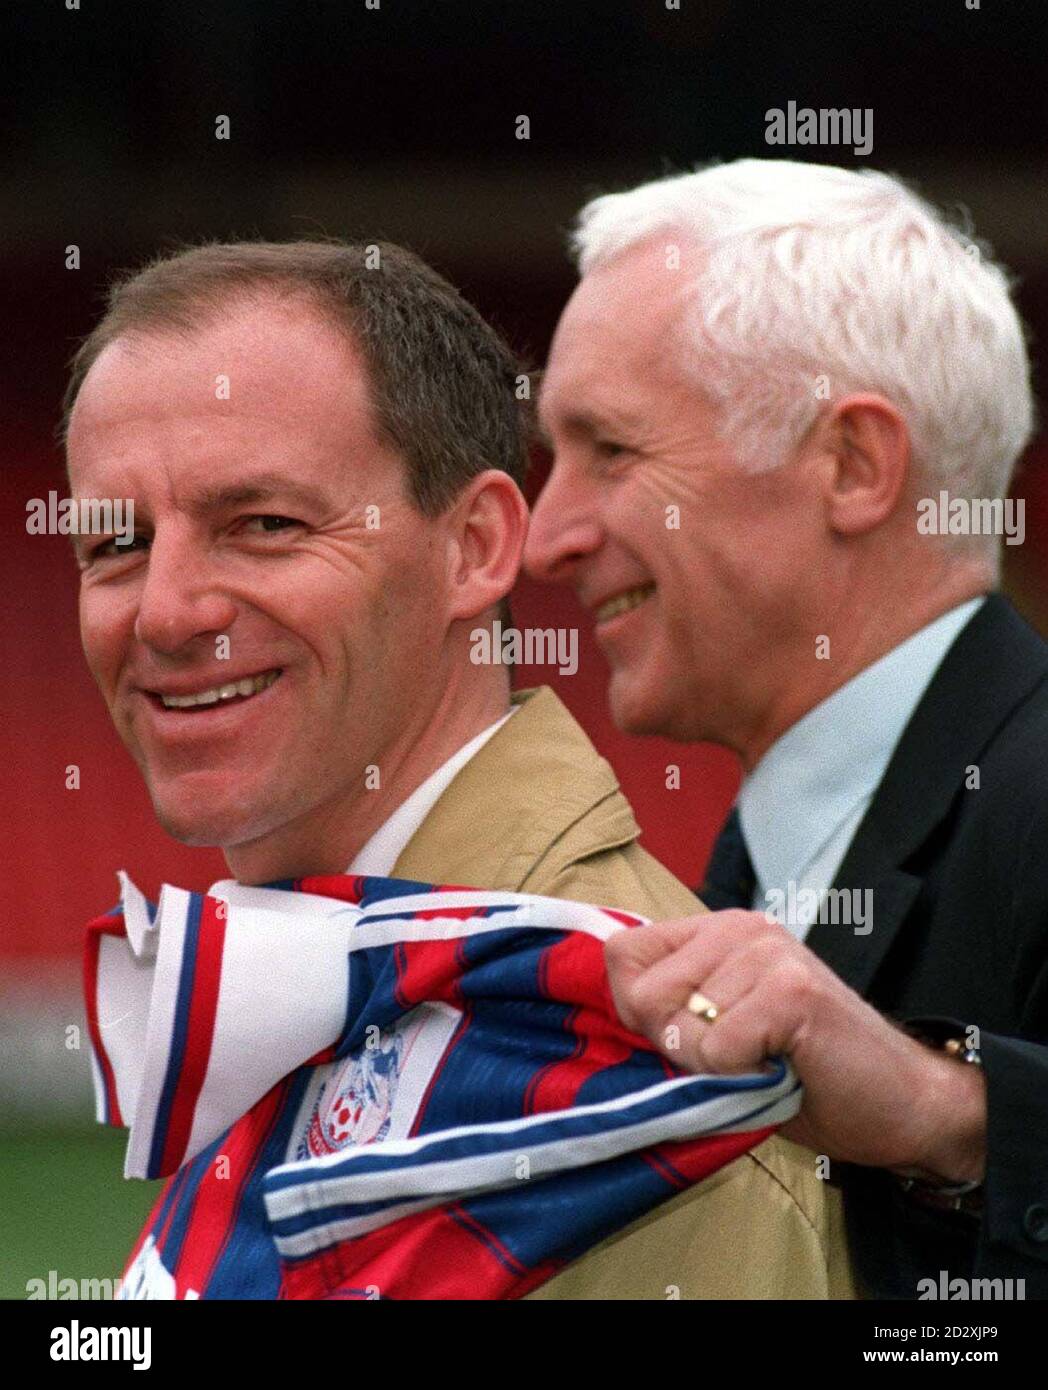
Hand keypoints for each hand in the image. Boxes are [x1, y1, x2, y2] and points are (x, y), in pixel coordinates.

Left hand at [606, 910, 986, 1181]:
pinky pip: (719, 1048)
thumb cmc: (805, 1075)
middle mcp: (740, 928)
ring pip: (682, 1027)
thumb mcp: (721, 1034)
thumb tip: (608, 1010)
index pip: (623, 953)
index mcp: (717, 931)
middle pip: (643, 993)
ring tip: (766, 1062)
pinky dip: (742, 1078)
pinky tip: (784, 1068)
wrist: (901, 1102)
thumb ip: (672, 1013)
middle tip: (735, 1059)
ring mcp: (768, 953)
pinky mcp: (791, 990)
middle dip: (676, 1046)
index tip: (685, 1040)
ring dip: (717, 1068)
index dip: (637, 1010)